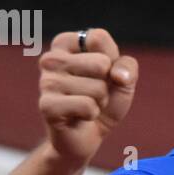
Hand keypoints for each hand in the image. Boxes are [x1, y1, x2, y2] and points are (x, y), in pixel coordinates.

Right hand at [38, 29, 137, 165]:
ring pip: (97, 88)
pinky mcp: (46, 105)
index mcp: (64, 44)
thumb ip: (127, 66)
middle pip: (101, 63)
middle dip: (106, 85)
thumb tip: (117, 76)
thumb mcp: (123, 78)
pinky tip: (79, 117)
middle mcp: (50, 59)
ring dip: (99, 102)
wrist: (88, 136)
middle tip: (93, 94)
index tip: (100, 74)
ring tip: (86, 106)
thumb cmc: (103, 101)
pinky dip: (91, 114)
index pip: (98, 38)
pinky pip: (87, 106)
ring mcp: (46, 82)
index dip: (110, 60)